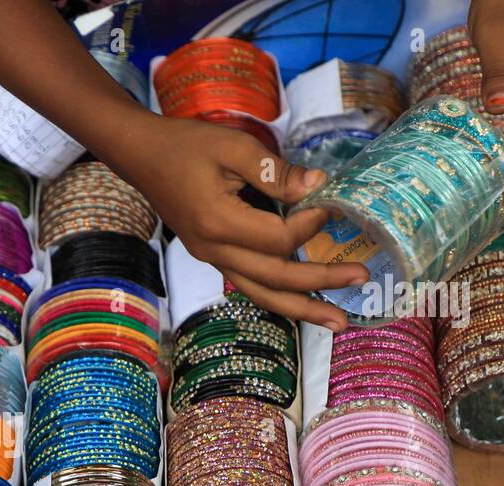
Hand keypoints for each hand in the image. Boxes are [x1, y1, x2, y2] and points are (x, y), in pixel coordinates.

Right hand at [114, 113, 367, 329]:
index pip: (278, 240)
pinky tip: (301, 305)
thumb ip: (275, 170)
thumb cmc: (184, 145)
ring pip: (261, 293)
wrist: (142, 156)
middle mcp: (214, 250)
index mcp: (219, 223)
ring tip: (337, 321)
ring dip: (301, 309)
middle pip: (275, 279)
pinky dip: (278, 298)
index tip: (328, 202)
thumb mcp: (232, 145)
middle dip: (320, 283)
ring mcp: (212, 257)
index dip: (310, 225)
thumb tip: (318, 187)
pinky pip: (250, 284)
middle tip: (362, 279)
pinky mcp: (213, 255)